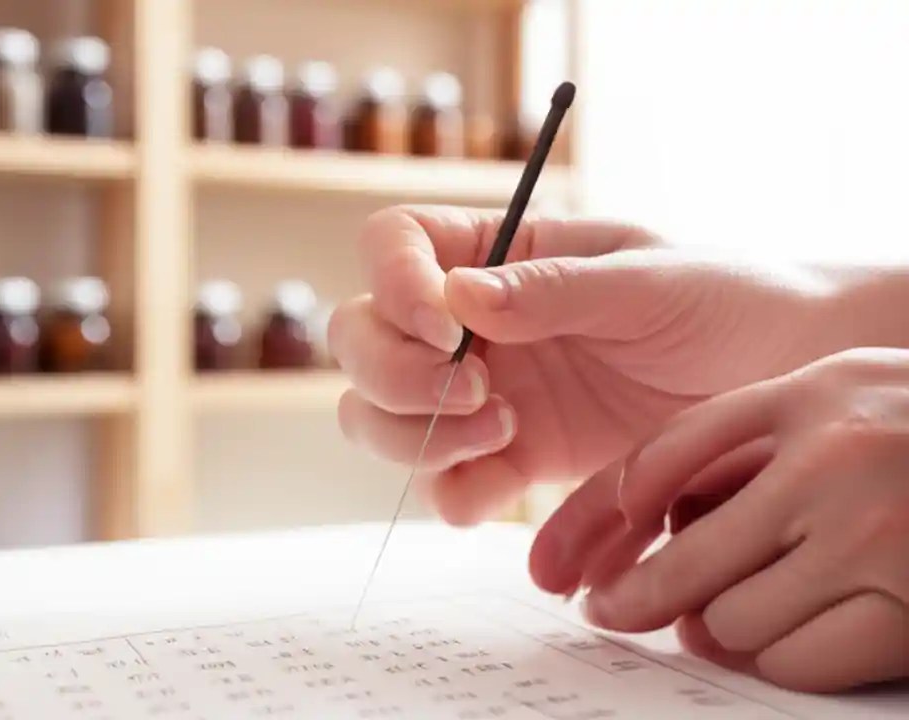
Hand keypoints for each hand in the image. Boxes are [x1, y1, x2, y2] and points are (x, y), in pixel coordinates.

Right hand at [329, 205, 836, 522]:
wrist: (778, 383)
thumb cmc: (722, 301)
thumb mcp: (647, 279)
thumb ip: (551, 290)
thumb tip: (457, 299)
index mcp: (496, 252)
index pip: (393, 243)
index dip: (394, 282)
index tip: (444, 326)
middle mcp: (469, 323)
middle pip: (359, 339)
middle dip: (394, 375)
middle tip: (477, 394)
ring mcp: (480, 392)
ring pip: (374, 416)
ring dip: (414, 435)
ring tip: (501, 433)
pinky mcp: (508, 459)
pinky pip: (441, 486)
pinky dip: (454, 492)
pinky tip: (510, 483)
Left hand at [530, 347, 908, 692]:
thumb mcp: (850, 393)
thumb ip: (757, 433)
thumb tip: (657, 523)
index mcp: (814, 392)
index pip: (667, 456)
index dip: (603, 512)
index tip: (582, 554)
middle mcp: (839, 457)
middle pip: (685, 558)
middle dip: (634, 598)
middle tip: (610, 611)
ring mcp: (880, 535)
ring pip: (733, 620)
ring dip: (720, 629)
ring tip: (722, 618)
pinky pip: (798, 663)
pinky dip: (779, 662)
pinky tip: (786, 640)